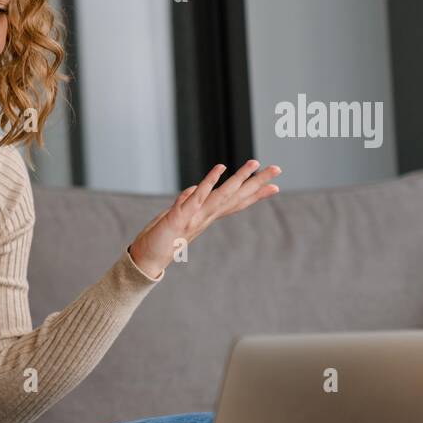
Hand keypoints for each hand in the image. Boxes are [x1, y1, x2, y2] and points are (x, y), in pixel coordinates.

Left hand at [128, 160, 280, 278]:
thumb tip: (195, 188)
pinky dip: (209, 182)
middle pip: (235, 197)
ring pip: (222, 195)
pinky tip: (220, 168)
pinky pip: (197, 197)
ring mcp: (194, 217)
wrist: (145, 259)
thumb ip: (187, 202)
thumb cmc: (161, 239)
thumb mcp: (176, 216)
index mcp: (206, 217)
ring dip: (239, 178)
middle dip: (257, 183)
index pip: (235, 203)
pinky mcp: (180, 217)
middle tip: (277, 168)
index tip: (276, 186)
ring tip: (254, 163)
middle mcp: (205, 217)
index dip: (255, 195)